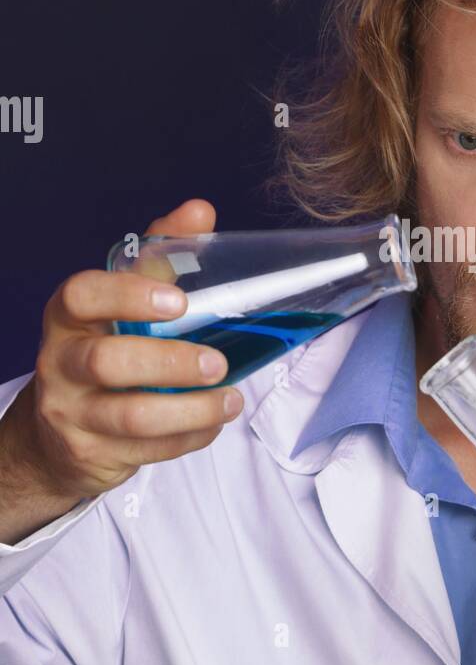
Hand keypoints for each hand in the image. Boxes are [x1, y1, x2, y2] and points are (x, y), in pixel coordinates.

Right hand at [0, 199, 243, 535]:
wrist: (57, 431)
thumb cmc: (103, 349)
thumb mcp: (123, 301)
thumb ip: (159, 256)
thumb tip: (200, 211)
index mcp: (70, 315)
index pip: (82, 294)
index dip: (129, 295)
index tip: (178, 301)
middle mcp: (61, 362)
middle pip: (107, 362)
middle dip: (169, 363)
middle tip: (216, 363)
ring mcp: (71, 412)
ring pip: (131, 416)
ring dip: (191, 410)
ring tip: (230, 399)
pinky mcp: (90, 453)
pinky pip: (147, 451)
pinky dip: (188, 437)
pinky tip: (213, 422)